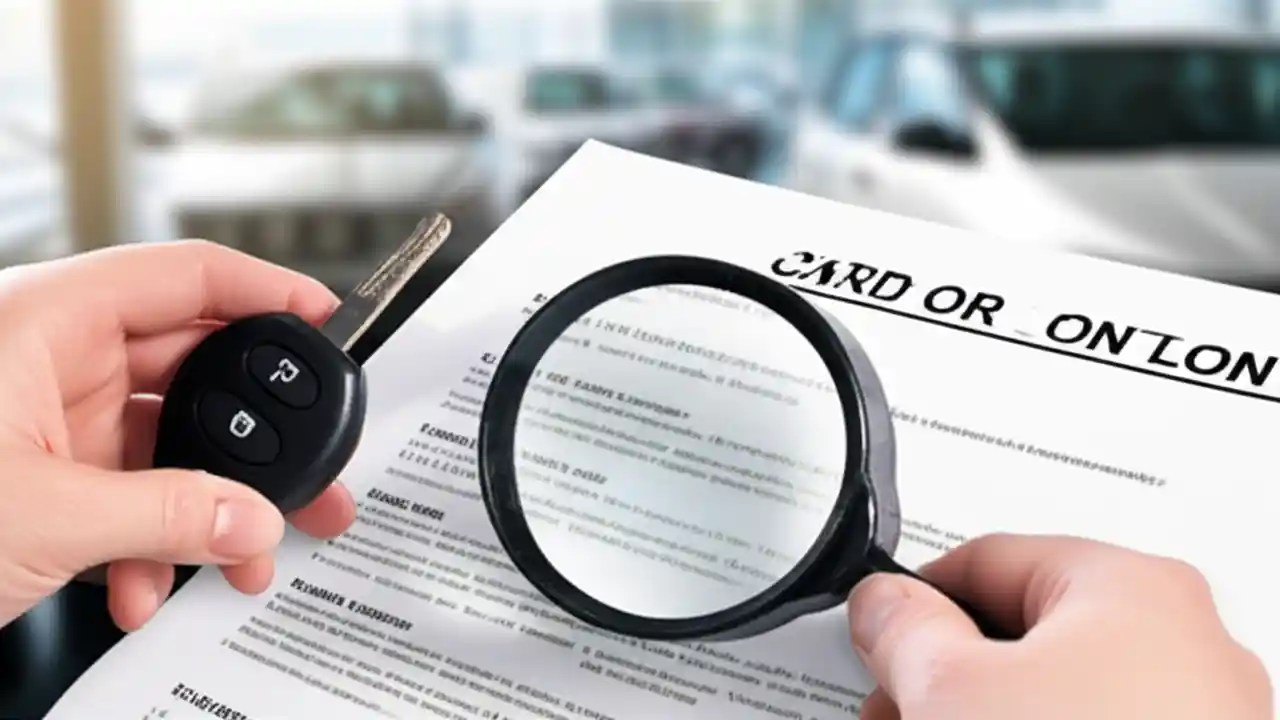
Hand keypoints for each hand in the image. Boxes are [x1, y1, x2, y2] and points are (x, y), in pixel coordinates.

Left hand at [0, 241, 356, 631]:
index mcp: (47, 321)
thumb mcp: (43, 514)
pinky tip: (143, 587)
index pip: (184, 276)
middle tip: (314, 482)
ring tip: (240, 562)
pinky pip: (127, 495)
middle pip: (190, 373)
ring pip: (165, 447)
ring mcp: (48, 419)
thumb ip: (171, 513)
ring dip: (205, 512)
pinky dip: (149, 543)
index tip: (327, 323)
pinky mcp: (41, 476)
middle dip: (253, 444)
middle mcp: (53, 359)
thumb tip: (257, 521)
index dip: (267, 291)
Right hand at [848, 535, 1272, 718]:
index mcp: (1132, 589)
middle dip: (944, 679)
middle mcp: (1184, 645)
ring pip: (1055, 700)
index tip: (875, 640)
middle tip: (895, 714)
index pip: (987, 561)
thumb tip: (883, 602)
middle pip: (1024, 636)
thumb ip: (901, 628)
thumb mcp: (950, 691)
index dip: (912, 602)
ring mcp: (1197, 719)